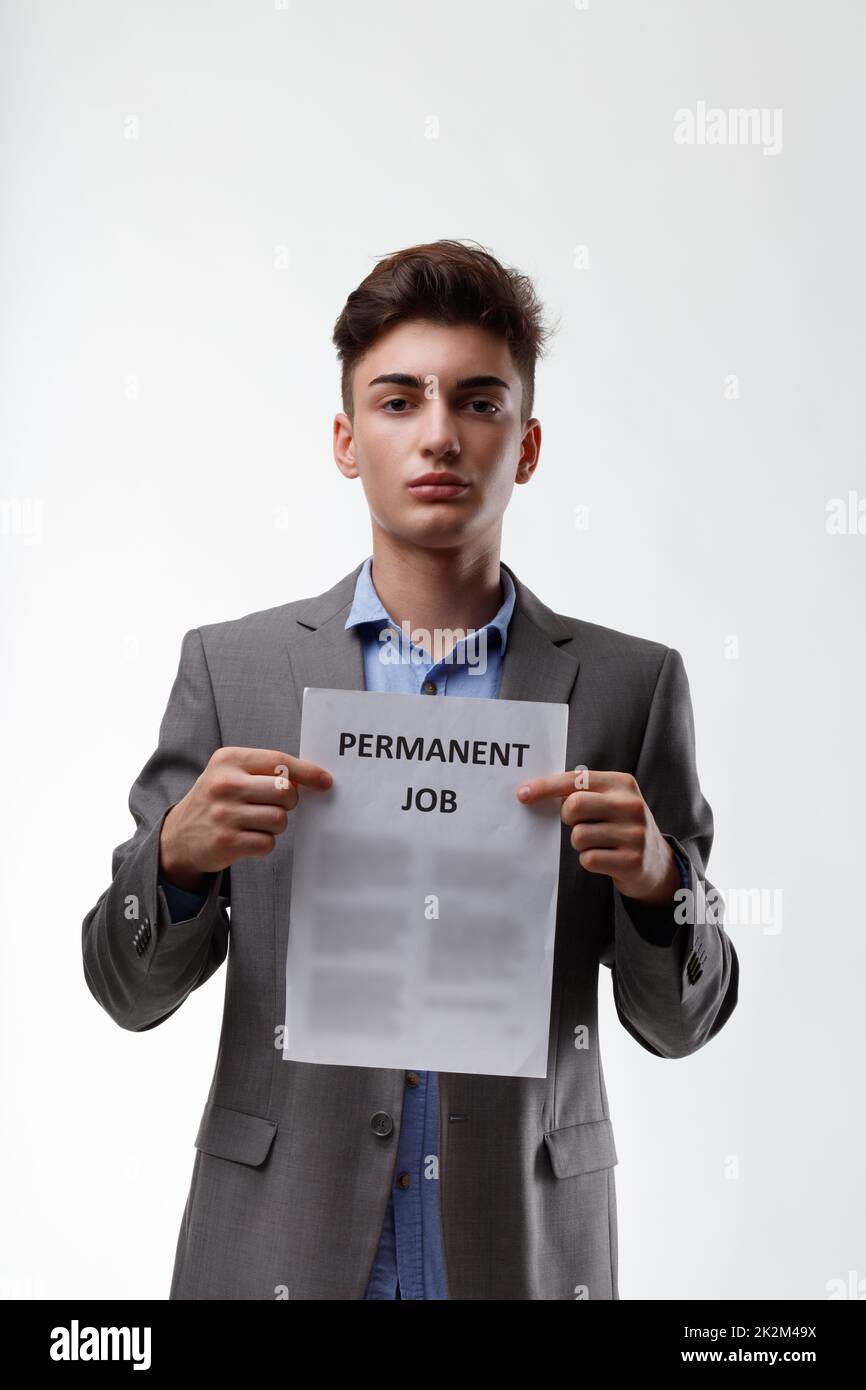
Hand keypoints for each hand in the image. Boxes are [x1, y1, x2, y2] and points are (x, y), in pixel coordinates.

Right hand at [159, 746, 332, 890]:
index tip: (325, 781)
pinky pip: (268, 843)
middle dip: (289, 801)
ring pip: (279, 819)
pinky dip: (264, 843)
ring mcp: (224, 814)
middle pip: (285, 791)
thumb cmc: (216, 800)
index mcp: (228, 759)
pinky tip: (247, 838)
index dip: (307, 772)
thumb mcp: (231, 773)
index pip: (279, 761)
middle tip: (274, 805)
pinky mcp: (226, 842)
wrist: (178, 836)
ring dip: (275, 825)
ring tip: (256, 822)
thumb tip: (312, 777)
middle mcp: (225, 784)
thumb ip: (265, 770)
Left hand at [516, 768, 680, 905]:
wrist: (656, 862)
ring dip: (579, 843)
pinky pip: (588, 859)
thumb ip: (582, 792)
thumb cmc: (620, 825)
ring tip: (598, 842)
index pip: (576, 779)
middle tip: (577, 823)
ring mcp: (634, 834)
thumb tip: (533, 792)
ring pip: (579, 836)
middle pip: (574, 806)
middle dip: (567, 817)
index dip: (545, 786)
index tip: (522, 794)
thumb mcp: (610, 800)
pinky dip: (589, 860)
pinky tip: (605, 858)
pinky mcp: (632, 861)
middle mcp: (631, 805)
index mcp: (623, 783)